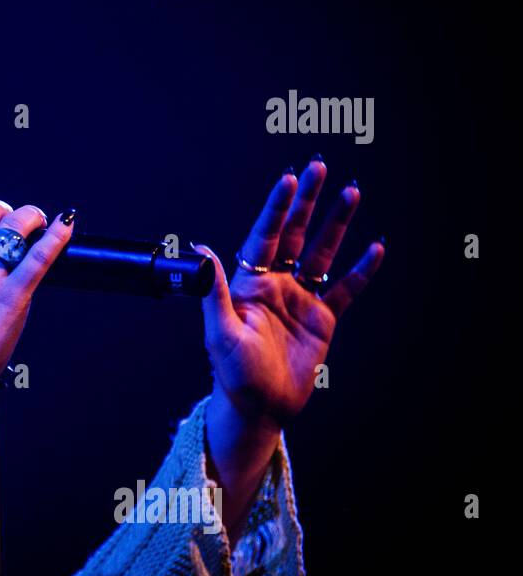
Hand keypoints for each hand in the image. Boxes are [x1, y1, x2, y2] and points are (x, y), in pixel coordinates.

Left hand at [193, 158, 384, 433]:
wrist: (259, 408)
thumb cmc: (232, 373)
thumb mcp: (220, 331)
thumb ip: (214, 290)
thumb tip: (202, 250)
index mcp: (248, 283)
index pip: (264, 235)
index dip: (276, 208)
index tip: (288, 180)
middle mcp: (275, 284)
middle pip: (294, 233)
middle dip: (306, 201)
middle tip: (319, 168)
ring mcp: (300, 299)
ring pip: (321, 252)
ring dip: (336, 224)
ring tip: (351, 192)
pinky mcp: (322, 319)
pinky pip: (344, 288)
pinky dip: (360, 269)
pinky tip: (374, 248)